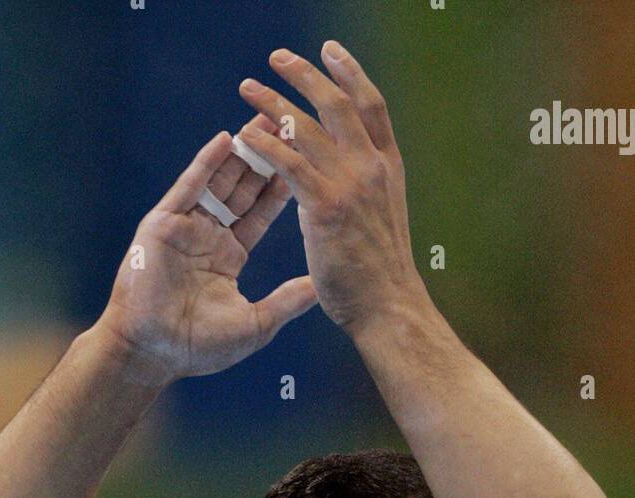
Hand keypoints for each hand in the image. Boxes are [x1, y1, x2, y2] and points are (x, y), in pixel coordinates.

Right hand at [99, 113, 317, 381]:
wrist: (151, 352)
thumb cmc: (198, 347)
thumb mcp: (254, 325)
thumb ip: (286, 302)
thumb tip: (320, 287)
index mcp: (228, 256)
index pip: (260, 212)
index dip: (283, 186)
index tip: (307, 160)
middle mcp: (207, 235)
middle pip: (241, 187)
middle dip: (266, 157)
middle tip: (290, 123)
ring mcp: (184, 226)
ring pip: (218, 180)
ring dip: (242, 151)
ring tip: (265, 118)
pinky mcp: (163, 224)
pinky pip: (188, 188)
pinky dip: (206, 164)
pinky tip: (226, 141)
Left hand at [237, 42, 429, 336]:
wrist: (390, 308)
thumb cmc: (382, 277)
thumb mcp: (383, 220)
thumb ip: (366, 193)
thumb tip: (347, 184)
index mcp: (389, 169)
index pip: (372, 107)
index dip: (351, 74)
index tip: (330, 53)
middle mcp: (373, 168)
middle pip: (338, 104)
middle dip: (306, 75)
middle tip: (278, 59)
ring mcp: (352, 184)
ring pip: (308, 126)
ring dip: (273, 102)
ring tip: (248, 89)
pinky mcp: (327, 206)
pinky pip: (289, 163)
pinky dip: (264, 145)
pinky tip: (244, 136)